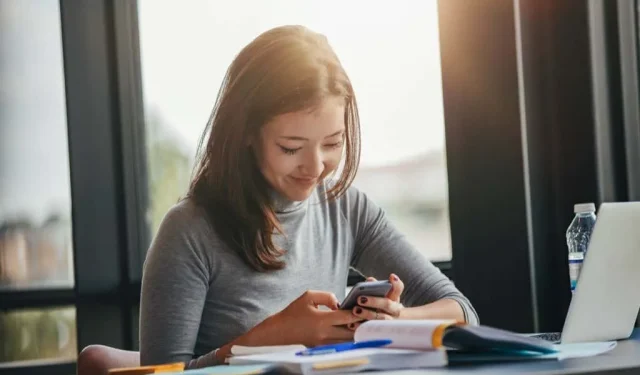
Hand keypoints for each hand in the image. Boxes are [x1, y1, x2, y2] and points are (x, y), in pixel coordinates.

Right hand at [247, 290, 361, 347]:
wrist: (281, 330)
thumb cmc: (294, 311)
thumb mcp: (308, 296)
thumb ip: (327, 296)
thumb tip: (340, 303)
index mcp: (321, 320)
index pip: (346, 317)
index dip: (358, 313)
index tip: (366, 308)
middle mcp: (324, 334)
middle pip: (350, 332)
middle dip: (360, 324)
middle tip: (369, 316)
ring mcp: (324, 343)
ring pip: (347, 341)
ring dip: (355, 333)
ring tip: (363, 324)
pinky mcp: (322, 348)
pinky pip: (340, 344)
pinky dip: (347, 338)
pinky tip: (351, 331)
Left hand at [348, 274, 404, 329]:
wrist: (386, 326)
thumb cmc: (379, 307)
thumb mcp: (379, 297)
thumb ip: (374, 287)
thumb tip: (369, 281)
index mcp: (394, 299)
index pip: (398, 289)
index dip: (396, 284)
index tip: (392, 276)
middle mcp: (394, 310)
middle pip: (387, 304)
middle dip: (374, 301)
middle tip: (360, 299)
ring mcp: (389, 322)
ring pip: (381, 319)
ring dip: (367, 314)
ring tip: (355, 310)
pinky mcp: (381, 332)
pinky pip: (372, 330)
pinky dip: (361, 327)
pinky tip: (352, 324)